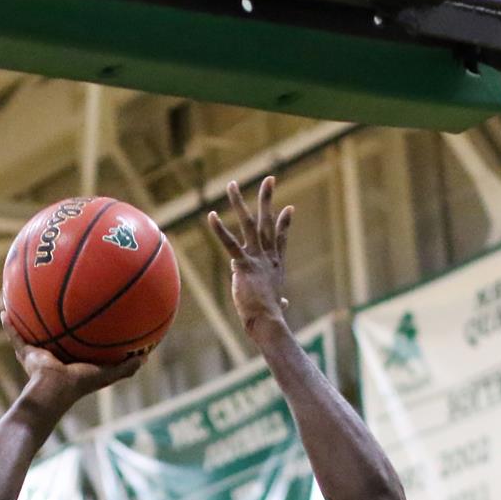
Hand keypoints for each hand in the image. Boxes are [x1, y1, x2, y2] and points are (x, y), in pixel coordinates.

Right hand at [1, 312, 144, 413]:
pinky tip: (4, 311)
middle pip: (53, 334)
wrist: (54, 391)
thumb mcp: (107, 374)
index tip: (87, 316)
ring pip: (32, 333)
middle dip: (54, 321)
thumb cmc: (80, 384)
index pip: (78, 343)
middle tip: (55, 302)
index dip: (82, 332)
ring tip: (24, 300)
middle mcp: (54, 356)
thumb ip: (126, 367)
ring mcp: (38, 355)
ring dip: (28, 320)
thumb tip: (146, 356)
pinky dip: (9, 326)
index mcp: (72, 360)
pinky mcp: (26, 353)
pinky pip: (15, 337)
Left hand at [207, 177, 291, 335]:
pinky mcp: (243, 264)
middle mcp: (268, 256)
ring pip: (248, 224)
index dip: (285, 223)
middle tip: (269, 178)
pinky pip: (230, 243)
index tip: (288, 208)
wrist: (268, 322)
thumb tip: (284, 304)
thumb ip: (281, 301)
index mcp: (276, 264)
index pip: (280, 238)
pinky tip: (212, 215)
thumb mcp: (277, 304)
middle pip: (267, 222)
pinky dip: (220, 229)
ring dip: (239, 202)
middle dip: (267, 198)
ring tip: (232, 184)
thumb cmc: (270, 316)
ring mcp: (257, 258)